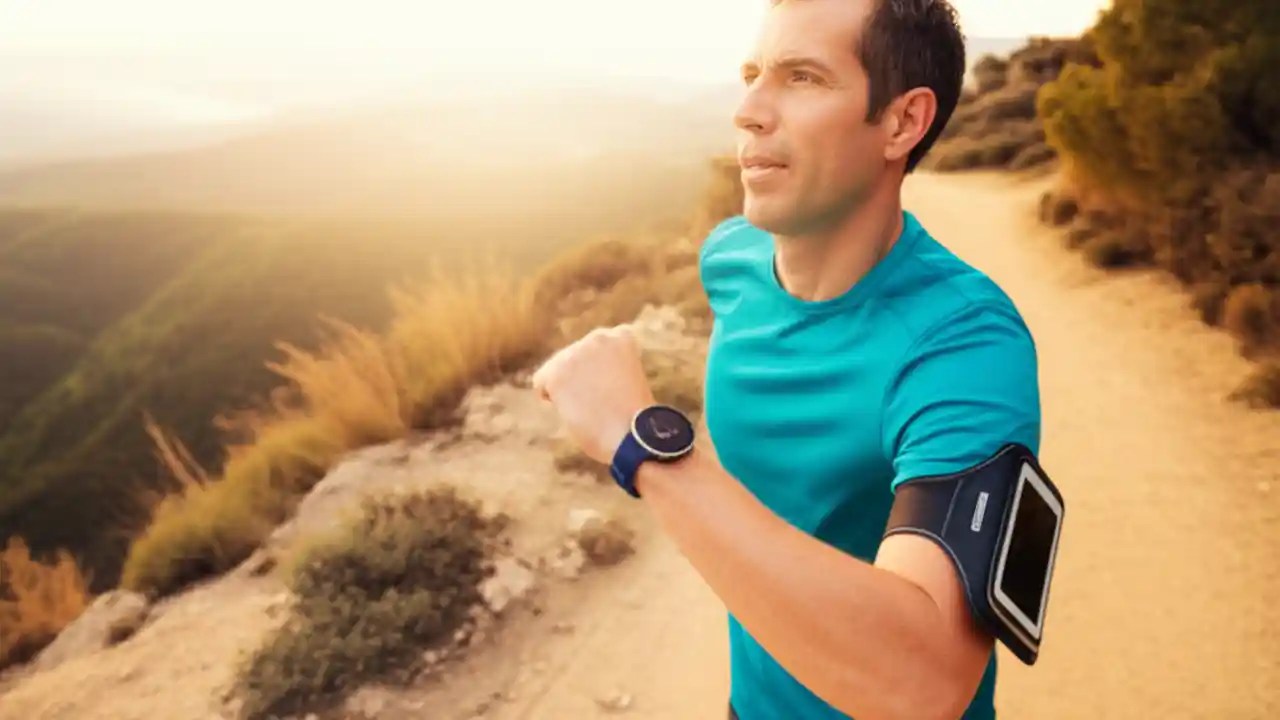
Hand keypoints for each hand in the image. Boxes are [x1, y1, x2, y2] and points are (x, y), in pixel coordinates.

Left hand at [531, 325, 655, 464]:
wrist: (632, 435)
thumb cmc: (635, 419)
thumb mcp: (630, 380)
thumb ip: (609, 368)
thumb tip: (584, 375)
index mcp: (621, 337)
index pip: (599, 347)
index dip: (600, 370)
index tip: (610, 388)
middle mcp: (596, 338)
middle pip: (574, 356)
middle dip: (580, 376)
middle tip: (597, 402)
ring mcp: (575, 353)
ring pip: (557, 369)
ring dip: (568, 388)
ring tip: (589, 408)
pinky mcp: (557, 373)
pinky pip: (541, 384)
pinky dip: (552, 399)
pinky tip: (572, 411)